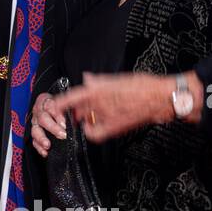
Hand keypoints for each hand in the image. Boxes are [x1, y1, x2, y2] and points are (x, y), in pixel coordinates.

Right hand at [30, 92, 66, 156]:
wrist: (53, 109)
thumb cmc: (60, 106)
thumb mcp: (65, 103)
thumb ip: (68, 109)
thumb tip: (76, 118)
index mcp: (45, 101)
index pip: (50, 106)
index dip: (57, 115)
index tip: (65, 123)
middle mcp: (39, 112)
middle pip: (42, 119)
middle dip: (53, 128)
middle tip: (62, 134)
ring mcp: (36, 123)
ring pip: (36, 130)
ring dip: (42, 138)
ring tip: (48, 145)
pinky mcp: (35, 133)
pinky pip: (34, 141)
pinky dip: (39, 147)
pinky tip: (45, 152)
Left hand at [47, 71, 177, 141]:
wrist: (158, 99)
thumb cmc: (142, 86)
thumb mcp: (118, 78)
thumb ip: (100, 80)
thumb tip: (87, 77)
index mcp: (99, 89)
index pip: (73, 96)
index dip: (61, 102)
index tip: (53, 105)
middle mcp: (99, 103)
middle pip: (78, 110)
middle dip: (75, 110)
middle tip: (76, 110)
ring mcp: (106, 116)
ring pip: (86, 120)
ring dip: (83, 118)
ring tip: (86, 116)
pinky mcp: (114, 127)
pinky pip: (95, 133)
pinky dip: (91, 131)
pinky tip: (93, 127)